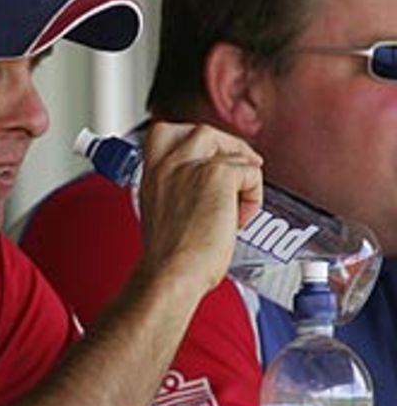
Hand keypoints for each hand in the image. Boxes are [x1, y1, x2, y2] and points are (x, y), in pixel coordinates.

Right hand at [137, 122, 262, 293]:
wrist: (171, 275)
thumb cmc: (168, 260)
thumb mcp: (161, 215)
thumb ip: (176, 193)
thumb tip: (204, 193)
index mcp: (151, 175)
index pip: (163, 134)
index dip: (191, 141)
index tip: (205, 160)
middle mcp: (167, 165)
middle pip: (199, 130)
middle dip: (224, 146)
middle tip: (236, 169)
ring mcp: (190, 166)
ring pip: (230, 146)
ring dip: (242, 170)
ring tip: (239, 199)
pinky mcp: (217, 176)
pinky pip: (251, 172)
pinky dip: (254, 196)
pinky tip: (239, 219)